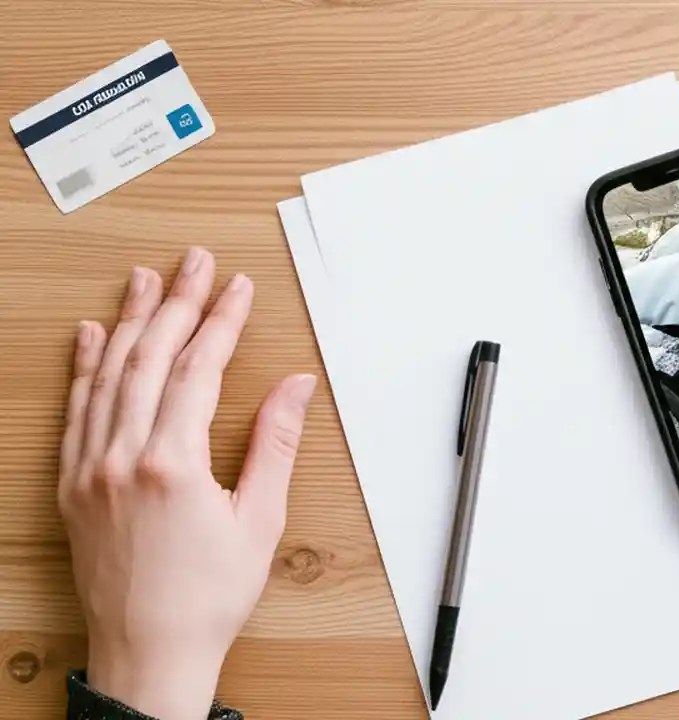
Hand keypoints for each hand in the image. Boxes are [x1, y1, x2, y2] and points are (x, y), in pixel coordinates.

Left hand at [58, 248, 315, 718]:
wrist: (149, 652)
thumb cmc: (207, 597)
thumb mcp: (259, 520)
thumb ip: (275, 443)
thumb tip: (295, 387)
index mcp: (172, 464)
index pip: (197, 369)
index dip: (219, 321)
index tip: (235, 288)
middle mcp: (121, 458)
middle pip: (148, 359)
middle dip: (176, 303)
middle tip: (195, 263)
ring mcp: (89, 470)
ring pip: (106, 376)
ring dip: (128, 322)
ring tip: (145, 280)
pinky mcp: (71, 485)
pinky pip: (74, 411)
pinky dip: (83, 368)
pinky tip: (92, 337)